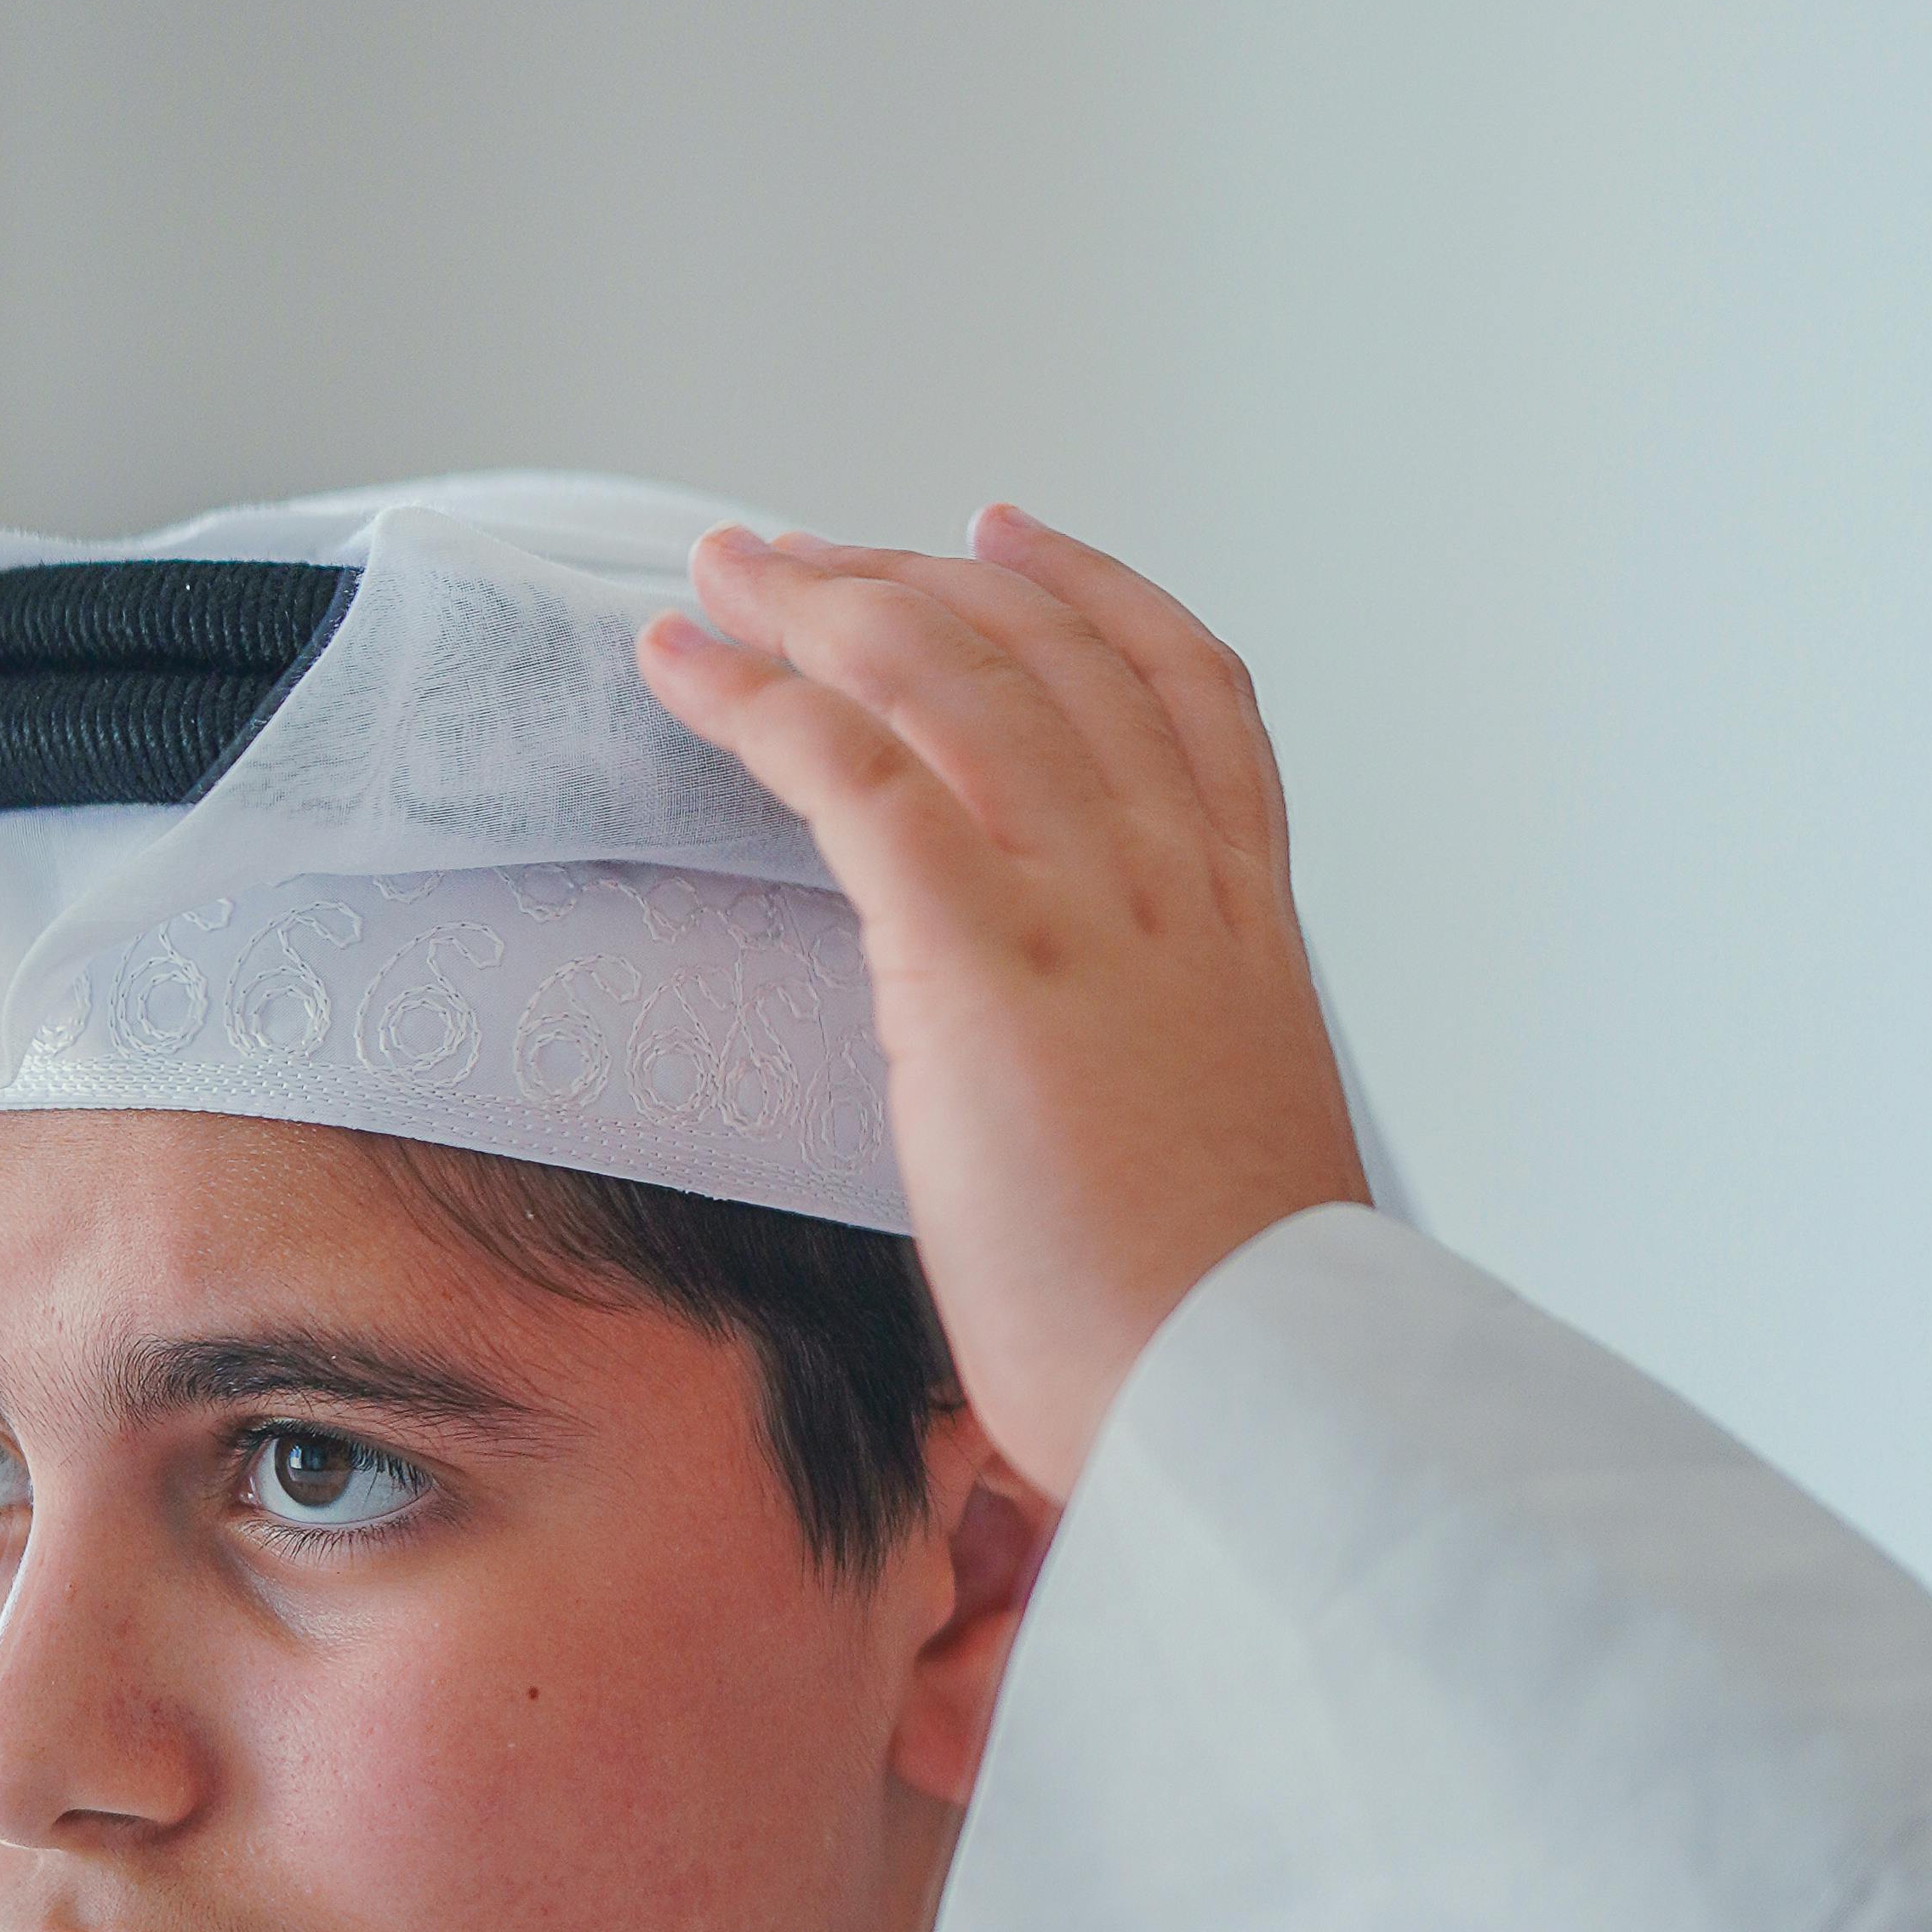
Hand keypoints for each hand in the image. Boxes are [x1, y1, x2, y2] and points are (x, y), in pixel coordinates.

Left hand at [636, 508, 1368, 1504]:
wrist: (1246, 1394)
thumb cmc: (1215, 1326)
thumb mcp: (1214, 1152)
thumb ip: (1155, 1075)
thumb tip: (1088, 1088)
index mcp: (1239, 925)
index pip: (1187, 691)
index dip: (1087, 591)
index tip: (1003, 538)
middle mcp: (1173, 882)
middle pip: (1043, 655)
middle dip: (906, 580)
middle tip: (798, 551)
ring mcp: (1086, 905)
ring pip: (947, 681)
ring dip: (817, 606)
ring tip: (723, 572)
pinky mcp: (986, 957)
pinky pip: (857, 775)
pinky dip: (759, 697)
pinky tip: (684, 663)